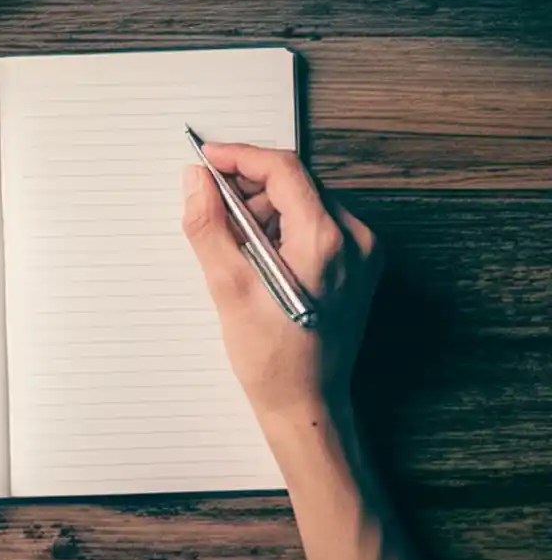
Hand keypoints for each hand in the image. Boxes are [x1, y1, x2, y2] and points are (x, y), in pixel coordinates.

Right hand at [181, 144, 380, 421]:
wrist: (308, 402)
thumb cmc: (272, 358)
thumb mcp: (228, 287)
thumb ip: (208, 226)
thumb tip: (196, 183)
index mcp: (326, 240)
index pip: (283, 170)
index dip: (240, 157)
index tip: (208, 160)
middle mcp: (355, 239)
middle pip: (296, 183)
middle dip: (249, 186)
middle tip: (212, 205)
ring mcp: (363, 252)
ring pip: (306, 202)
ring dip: (265, 207)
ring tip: (234, 241)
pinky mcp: (360, 265)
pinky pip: (318, 224)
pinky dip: (284, 226)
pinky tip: (259, 253)